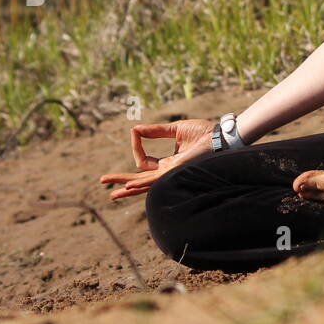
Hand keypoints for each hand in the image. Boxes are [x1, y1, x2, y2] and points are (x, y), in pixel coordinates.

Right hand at [99, 118, 214, 199]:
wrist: (219, 136)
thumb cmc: (204, 133)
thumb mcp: (174, 130)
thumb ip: (155, 131)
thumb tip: (135, 130)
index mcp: (168, 164)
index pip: (144, 162)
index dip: (136, 147)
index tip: (134, 133)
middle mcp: (168, 173)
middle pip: (140, 180)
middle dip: (122, 182)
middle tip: (104, 183)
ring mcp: (171, 175)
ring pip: (144, 184)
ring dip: (127, 187)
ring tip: (112, 193)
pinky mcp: (176, 173)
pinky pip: (155, 180)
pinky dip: (141, 183)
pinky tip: (129, 187)